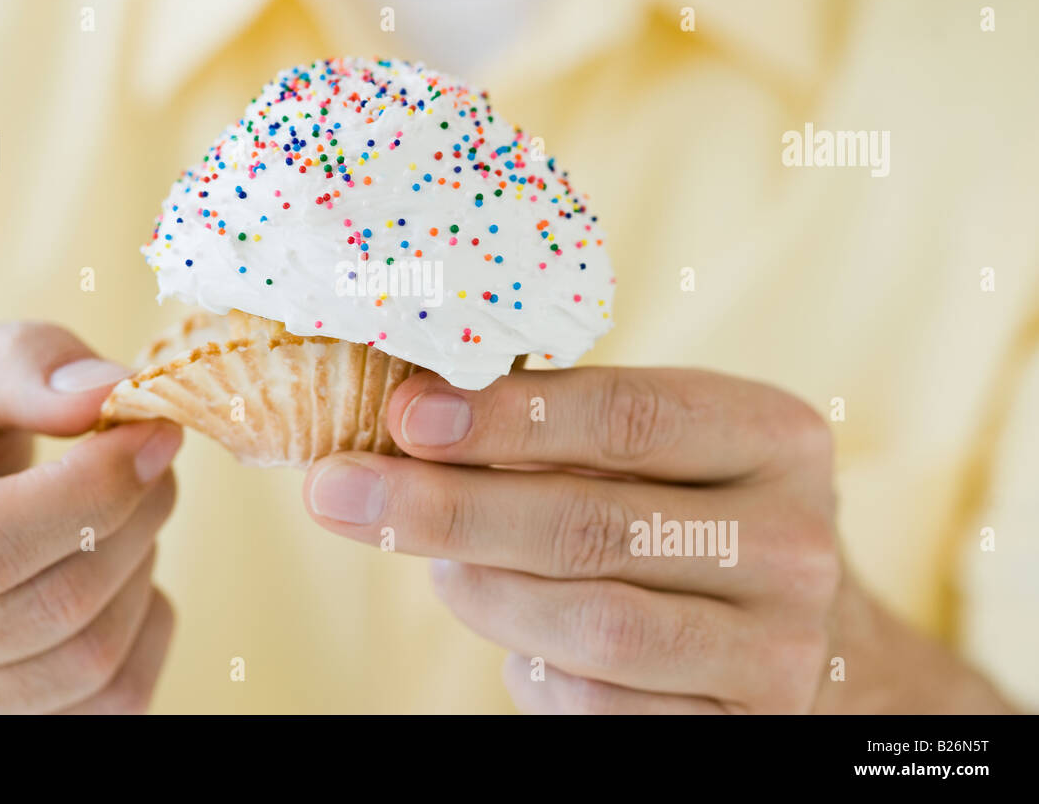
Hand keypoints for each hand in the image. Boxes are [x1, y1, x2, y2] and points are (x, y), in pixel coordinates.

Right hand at [0, 322, 180, 712]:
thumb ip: (21, 365)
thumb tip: (110, 393)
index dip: (92, 487)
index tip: (152, 429)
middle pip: (48, 607)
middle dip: (132, 516)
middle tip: (153, 455)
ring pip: (89, 662)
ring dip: (142, 567)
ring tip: (129, 506)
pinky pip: (113, 701)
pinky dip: (145, 625)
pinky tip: (117, 570)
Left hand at [304, 366, 1013, 712]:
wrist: (802, 630)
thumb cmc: (691, 509)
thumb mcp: (658, 448)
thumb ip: (557, 428)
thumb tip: (409, 419)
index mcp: (774, 436)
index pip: (629, 418)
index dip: (507, 416)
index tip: (405, 414)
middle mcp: (793, 542)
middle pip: (593, 525)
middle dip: (448, 508)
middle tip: (341, 490)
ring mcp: (777, 647)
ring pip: (593, 624)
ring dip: (482, 590)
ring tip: (437, 562)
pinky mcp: (743, 728)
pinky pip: (601, 705)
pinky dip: (530, 665)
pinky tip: (513, 628)